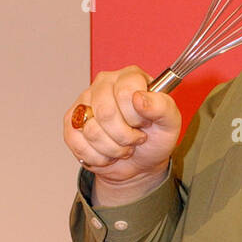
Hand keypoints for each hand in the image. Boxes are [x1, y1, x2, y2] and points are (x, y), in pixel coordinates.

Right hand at [64, 65, 181, 184]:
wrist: (139, 164)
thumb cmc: (154, 139)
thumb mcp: (170, 124)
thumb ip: (163, 107)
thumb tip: (140, 98)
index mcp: (130, 76)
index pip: (126, 93)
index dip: (137, 116)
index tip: (145, 122)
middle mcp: (104, 83)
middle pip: (106, 113)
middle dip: (125, 136)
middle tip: (135, 138)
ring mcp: (84, 101)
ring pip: (92, 131)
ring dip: (113, 149)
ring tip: (122, 145)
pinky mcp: (71, 122)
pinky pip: (79, 143)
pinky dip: (98, 157)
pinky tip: (107, 151)